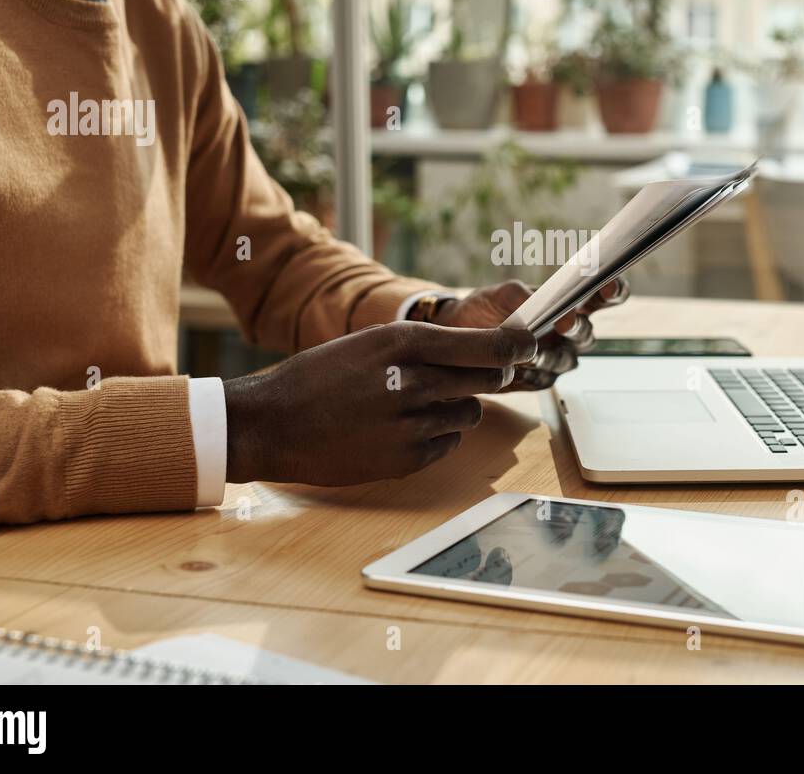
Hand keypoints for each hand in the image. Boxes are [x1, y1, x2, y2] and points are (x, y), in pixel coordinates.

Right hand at [223, 321, 536, 485]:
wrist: (272, 424)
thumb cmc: (319, 377)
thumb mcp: (369, 343)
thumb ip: (421, 344)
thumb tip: (481, 347)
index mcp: (402, 343)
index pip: (486, 345)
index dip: (517, 345)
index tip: (531, 344)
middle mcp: (412, 382)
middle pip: (487, 379)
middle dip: (491, 376)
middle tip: (485, 374)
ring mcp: (410, 425)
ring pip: (468, 413)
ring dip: (457, 407)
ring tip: (416, 404)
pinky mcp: (405, 460)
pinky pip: (446, 443)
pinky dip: (435, 436)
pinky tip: (399, 430)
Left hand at [431, 277, 630, 390]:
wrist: (457, 334)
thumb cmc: (487, 307)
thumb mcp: (500, 293)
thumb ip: (521, 294)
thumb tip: (534, 303)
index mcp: (568, 304)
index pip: (601, 298)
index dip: (613, 292)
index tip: (609, 287)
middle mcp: (568, 333)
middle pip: (587, 333)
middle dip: (577, 327)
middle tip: (563, 322)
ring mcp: (556, 357)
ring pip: (567, 360)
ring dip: (552, 356)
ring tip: (531, 353)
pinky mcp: (539, 379)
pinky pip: (545, 380)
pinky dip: (533, 375)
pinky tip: (519, 371)